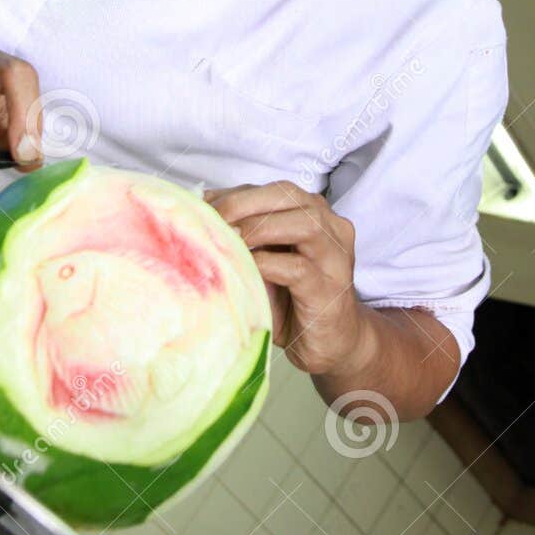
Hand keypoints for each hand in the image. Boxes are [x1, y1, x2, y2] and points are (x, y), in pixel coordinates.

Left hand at [203, 180, 371, 376]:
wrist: (332, 343)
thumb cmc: (292, 300)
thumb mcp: (265, 262)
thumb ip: (245, 237)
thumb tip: (199, 214)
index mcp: (313, 214)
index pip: (273, 190)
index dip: (236, 195)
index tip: (203, 208)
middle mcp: (330, 227)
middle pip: (288, 196)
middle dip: (243, 203)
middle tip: (212, 220)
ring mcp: (335, 258)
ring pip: (304, 223)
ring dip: (259, 228)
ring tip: (229, 241)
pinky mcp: (330, 289)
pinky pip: (299, 268)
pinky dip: (268, 264)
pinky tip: (246, 269)